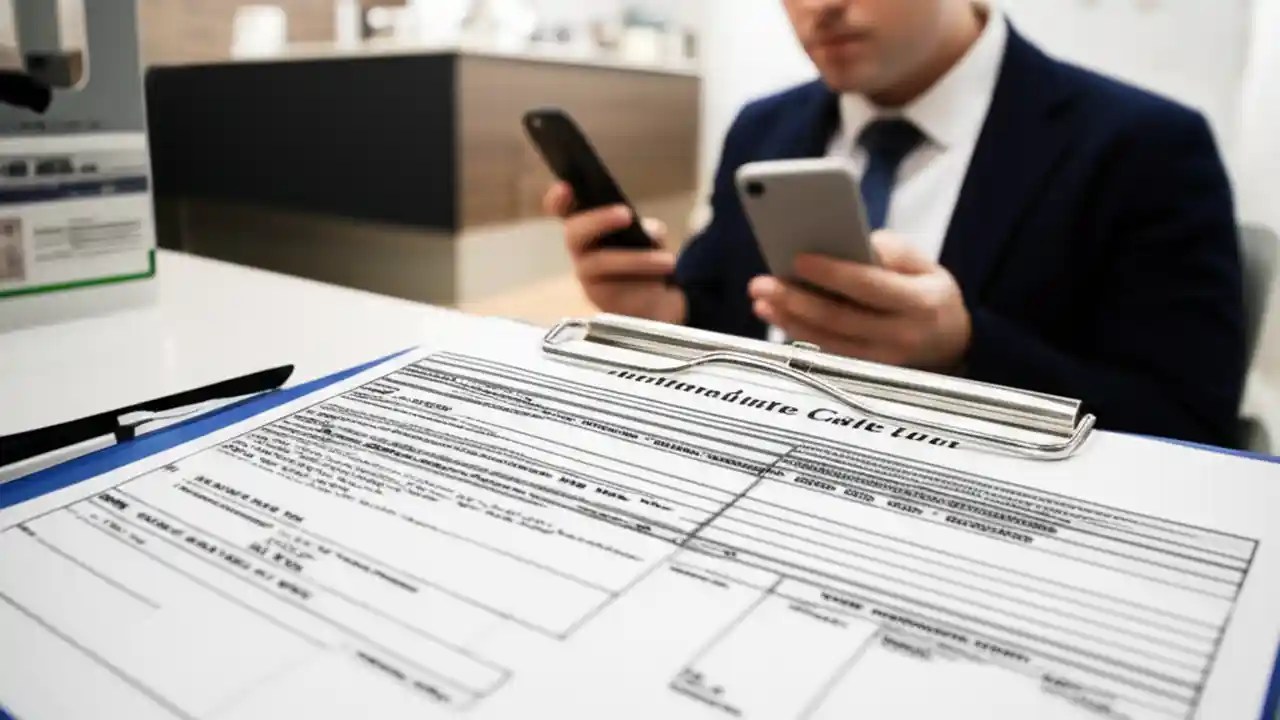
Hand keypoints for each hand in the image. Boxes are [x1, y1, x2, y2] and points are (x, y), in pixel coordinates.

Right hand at [544, 182, 685, 323]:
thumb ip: (648, 231)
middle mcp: (580, 248)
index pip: (562, 210)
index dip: (558, 199)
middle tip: (626, 214)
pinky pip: (615, 285)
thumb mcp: (650, 239)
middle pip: (574, 232)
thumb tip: (649, 233)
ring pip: (601, 261)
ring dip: (637, 259)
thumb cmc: (642, 261)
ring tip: (669, 261)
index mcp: (587, 225)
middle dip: (598, 220)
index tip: (565, 187)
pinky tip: (662, 278)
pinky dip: (641, 278)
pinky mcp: (597, 296)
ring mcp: (585, 273)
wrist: (651, 302)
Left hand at [748, 232, 971, 371]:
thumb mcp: (922, 264)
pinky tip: (778, 315)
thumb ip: (888, 251)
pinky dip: (800, 333)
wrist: (952, 342)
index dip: (832, 274)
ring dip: (789, 319)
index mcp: (920, 302)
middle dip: (796, 299)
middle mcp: (902, 335)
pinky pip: (828, 351)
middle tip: (761, 282)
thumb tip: (844, 242)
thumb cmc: (928, 291)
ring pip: (828, 340)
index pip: (869, 287)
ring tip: (761, 299)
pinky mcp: (866, 370)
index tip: (798, 258)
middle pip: (840, 318)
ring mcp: (883, 359)